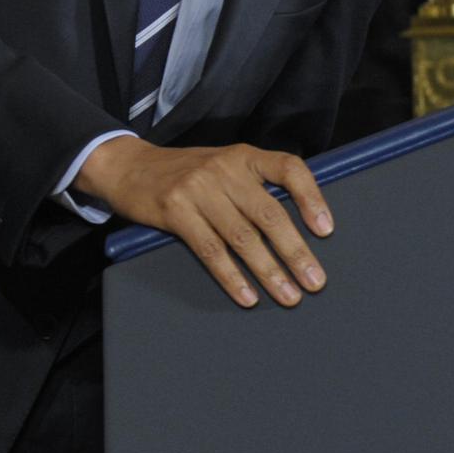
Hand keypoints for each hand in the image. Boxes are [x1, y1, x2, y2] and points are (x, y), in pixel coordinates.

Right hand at [76, 135, 332, 309]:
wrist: (126, 166)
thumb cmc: (183, 172)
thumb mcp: (221, 165)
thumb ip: (252, 186)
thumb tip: (295, 229)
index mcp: (242, 156)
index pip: (289, 169)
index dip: (312, 199)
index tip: (326, 230)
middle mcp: (223, 169)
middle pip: (268, 215)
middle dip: (295, 252)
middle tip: (315, 282)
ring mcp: (197, 188)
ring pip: (242, 237)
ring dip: (269, 271)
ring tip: (288, 295)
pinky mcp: (174, 210)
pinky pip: (210, 250)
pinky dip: (231, 277)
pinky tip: (246, 296)